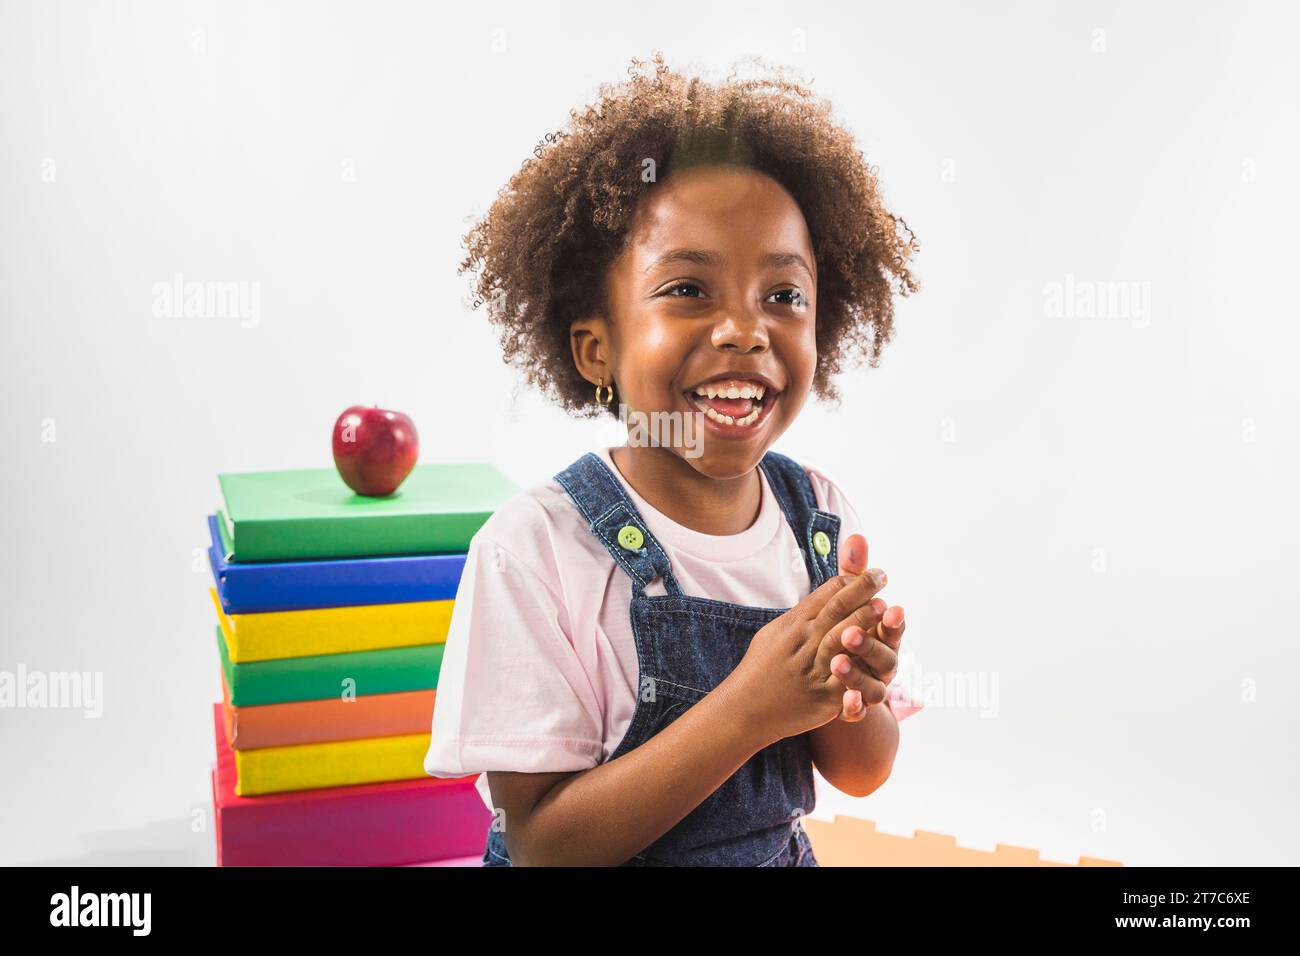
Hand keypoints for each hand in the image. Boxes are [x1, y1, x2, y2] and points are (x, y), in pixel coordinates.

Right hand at [724, 554, 889, 745]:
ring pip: (841, 639)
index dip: (851, 581)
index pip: (826, 595)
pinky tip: (877, 658)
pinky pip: (846, 681)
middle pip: (836, 609)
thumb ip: (803, 613)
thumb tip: (828, 592)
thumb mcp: (776, 632)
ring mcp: (813, 669)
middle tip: (882, 576)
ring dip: (863, 621)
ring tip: (884, 607)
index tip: (871, 573)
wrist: (746, 708)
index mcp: (794, 625)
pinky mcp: (822, 697)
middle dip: (861, 591)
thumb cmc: (761, 667)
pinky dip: (862, 668)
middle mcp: (803, 643)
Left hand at [832, 533, 904, 721]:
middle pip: (885, 657)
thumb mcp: (848, 604)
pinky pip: (857, 713)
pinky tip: (844, 704)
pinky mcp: (854, 708)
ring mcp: (872, 688)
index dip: (893, 621)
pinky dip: (853, 709)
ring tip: (836, 663)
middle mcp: (883, 664)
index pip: (893, 627)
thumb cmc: (846, 633)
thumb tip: (856, 535)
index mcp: (884, 637)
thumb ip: (853, 574)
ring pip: (873, 686)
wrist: (835, 681)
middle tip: (850, 633)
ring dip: (857, 675)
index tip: (890, 608)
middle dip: (870, 644)